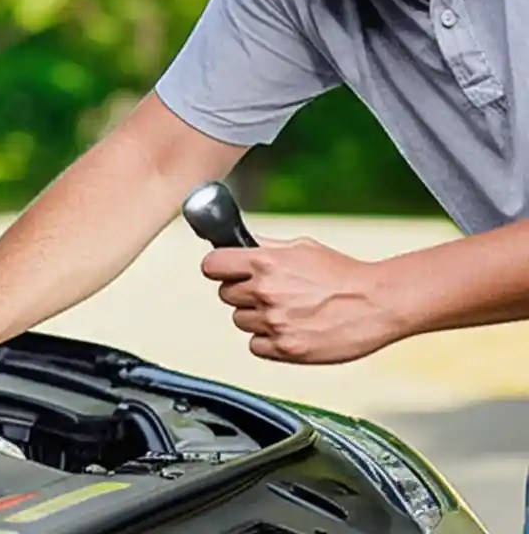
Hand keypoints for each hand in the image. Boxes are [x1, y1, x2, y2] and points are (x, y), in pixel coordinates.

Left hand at [201, 236, 409, 363]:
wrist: (379, 303)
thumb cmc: (343, 273)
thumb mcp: (302, 247)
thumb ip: (265, 247)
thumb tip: (238, 243)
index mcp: (265, 262)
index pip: (211, 265)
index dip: (218, 268)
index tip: (226, 271)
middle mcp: (264, 291)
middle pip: (225, 295)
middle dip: (243, 293)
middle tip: (269, 292)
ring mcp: (274, 322)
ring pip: (240, 321)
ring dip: (257, 318)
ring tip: (288, 311)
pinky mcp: (285, 348)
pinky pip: (255, 345)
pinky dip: (268, 340)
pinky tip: (291, 329)